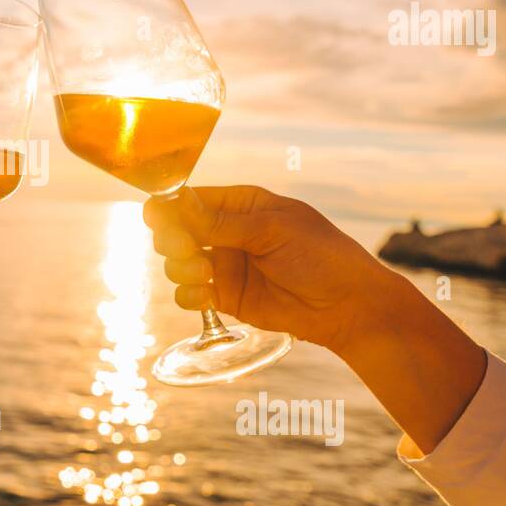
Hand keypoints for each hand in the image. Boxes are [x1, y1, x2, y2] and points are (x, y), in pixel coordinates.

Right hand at [145, 186, 484, 451]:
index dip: (168, 207)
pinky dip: (189, 295)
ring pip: (176, 263)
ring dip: (180, 268)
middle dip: (172, 240)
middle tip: (187, 249)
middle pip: (175, 231)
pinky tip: (206, 295)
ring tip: (204, 274)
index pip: (190, 199)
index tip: (157, 218)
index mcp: (240, 204)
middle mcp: (227, 233)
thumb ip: (221, 222)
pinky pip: (189, 295)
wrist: (348, 306)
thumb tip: (174, 203)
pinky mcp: (226, 297)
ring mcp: (225, 265)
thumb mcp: (272, 231)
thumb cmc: (321, 256)